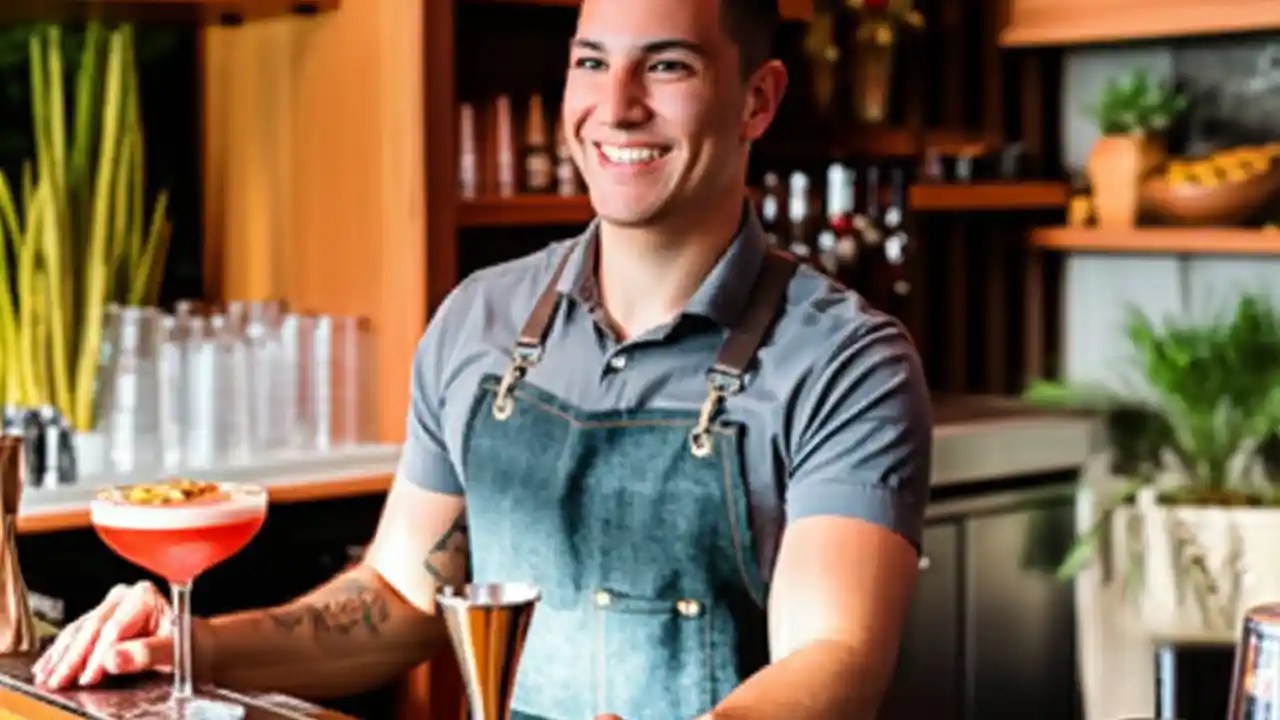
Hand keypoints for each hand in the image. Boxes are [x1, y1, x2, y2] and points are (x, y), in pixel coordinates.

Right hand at [30, 581, 210, 689]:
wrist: (196, 647)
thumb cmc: (192, 646)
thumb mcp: (177, 651)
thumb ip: (147, 653)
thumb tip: (113, 657)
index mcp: (144, 596)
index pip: (113, 629)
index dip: (98, 656)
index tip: (88, 678)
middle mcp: (124, 597)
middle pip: (92, 629)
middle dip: (72, 659)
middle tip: (57, 682)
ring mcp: (109, 607)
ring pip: (78, 632)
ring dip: (60, 658)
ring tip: (46, 678)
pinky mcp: (100, 620)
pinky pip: (75, 637)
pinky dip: (60, 654)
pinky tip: (48, 668)